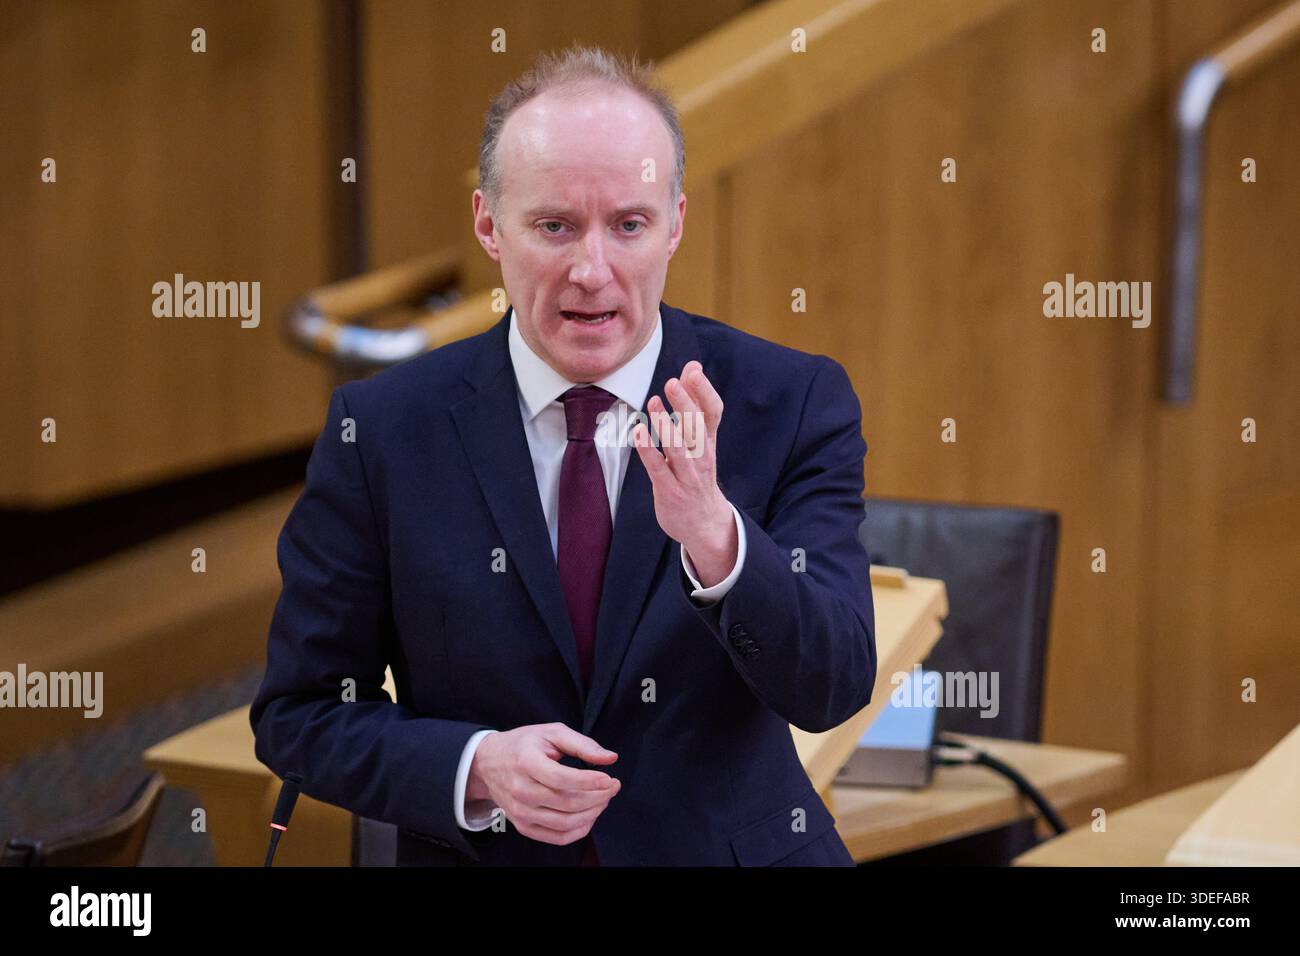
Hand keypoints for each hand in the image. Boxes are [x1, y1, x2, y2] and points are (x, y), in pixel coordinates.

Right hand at [465, 723, 619, 844]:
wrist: (489, 763)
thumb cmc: (523, 745)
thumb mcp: (551, 732)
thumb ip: (582, 744)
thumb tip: (610, 758)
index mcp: (526, 762)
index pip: (562, 779)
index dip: (590, 781)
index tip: (610, 778)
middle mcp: (520, 790)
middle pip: (567, 803)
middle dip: (598, 797)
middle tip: (612, 787)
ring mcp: (520, 812)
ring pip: (565, 823)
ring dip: (592, 814)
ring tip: (603, 799)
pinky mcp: (523, 826)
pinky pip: (557, 837)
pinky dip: (579, 830)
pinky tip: (589, 814)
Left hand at [632, 360, 737, 586]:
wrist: (706, 524)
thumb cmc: (698, 473)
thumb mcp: (701, 440)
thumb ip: (694, 403)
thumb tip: (692, 366)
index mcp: (709, 440)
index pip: (713, 412)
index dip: (704, 391)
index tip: (692, 370)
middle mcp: (701, 456)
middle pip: (697, 426)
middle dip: (685, 403)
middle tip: (672, 382)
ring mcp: (687, 475)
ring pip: (679, 448)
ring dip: (666, 425)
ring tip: (652, 403)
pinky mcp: (670, 491)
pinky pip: (658, 468)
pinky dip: (648, 451)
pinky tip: (638, 433)